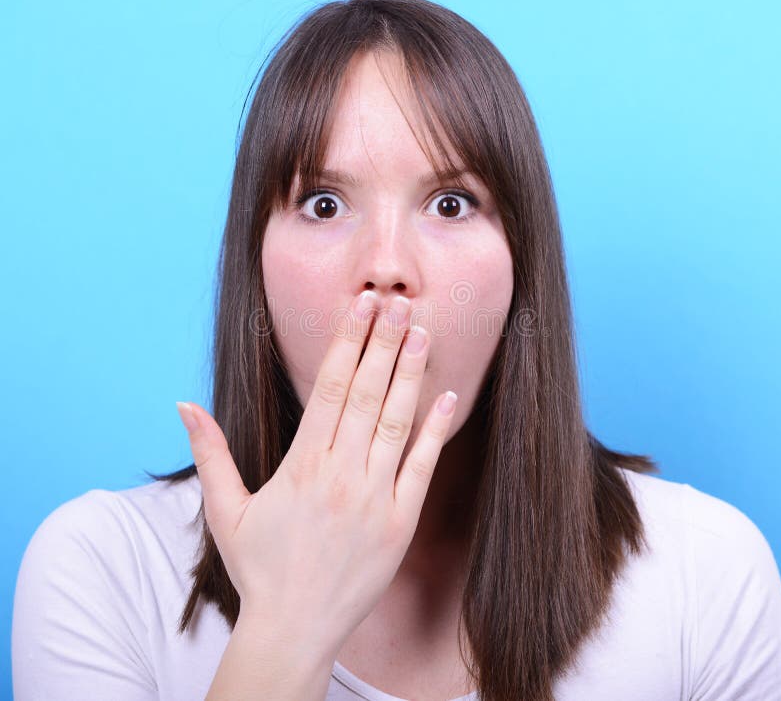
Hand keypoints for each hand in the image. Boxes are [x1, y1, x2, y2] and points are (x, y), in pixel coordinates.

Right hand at [176, 290, 456, 659]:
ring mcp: (374, 498)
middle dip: (383, 343)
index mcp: (301, 465)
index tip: (361, 305)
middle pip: (367, 394)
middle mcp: (340, 474)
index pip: (330, 387)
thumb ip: (209, 453)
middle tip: (398, 301)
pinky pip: (421, 468)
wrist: (294, 630)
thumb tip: (184, 404)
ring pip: (396, 423)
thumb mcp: (224, 510)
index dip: (348, 341)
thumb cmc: (258, 568)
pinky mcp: (400, 523)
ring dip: (411, 374)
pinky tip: (445, 396)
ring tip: (422, 331)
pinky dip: (434, 431)